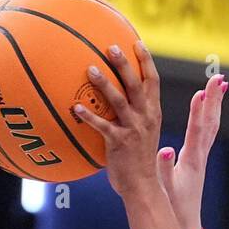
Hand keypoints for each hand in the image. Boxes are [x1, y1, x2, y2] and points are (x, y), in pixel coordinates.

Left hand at [73, 43, 161, 199]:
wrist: (143, 186)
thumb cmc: (139, 161)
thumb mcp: (143, 134)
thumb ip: (134, 116)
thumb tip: (116, 100)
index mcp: (152, 113)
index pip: (153, 81)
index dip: (146, 61)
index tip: (137, 42)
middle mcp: (145, 117)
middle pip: (135, 84)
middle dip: (124, 64)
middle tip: (110, 47)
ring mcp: (133, 130)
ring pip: (119, 100)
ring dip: (105, 83)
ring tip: (90, 68)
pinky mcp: (119, 143)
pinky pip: (102, 126)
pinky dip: (89, 116)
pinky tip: (75, 107)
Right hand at [157, 73, 226, 228]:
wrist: (186, 225)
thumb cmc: (174, 210)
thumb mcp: (166, 191)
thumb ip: (164, 171)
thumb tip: (165, 150)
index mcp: (192, 162)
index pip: (197, 132)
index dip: (199, 111)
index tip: (201, 92)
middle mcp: (200, 156)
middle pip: (210, 123)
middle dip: (214, 100)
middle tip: (220, 79)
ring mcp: (201, 157)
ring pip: (211, 126)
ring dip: (215, 104)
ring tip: (219, 85)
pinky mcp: (198, 159)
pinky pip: (206, 132)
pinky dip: (208, 115)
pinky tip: (208, 107)